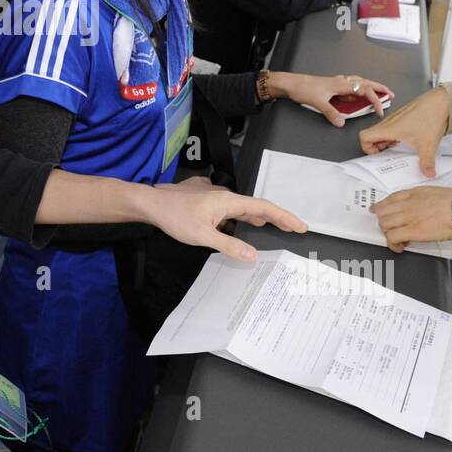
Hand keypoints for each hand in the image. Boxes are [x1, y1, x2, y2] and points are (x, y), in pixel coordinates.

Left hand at [144, 182, 306, 260]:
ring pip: (241, 209)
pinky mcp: (206, 202)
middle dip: (276, 218)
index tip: (300, 226)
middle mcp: (225, 197)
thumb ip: (228, 245)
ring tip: (271, 227)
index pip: (264, 208)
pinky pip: (229, 210)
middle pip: (256, 207)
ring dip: (257, 218)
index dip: (285, 217)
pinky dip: (239, 220)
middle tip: (292, 229)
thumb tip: (252, 254)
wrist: (151, 203)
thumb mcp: (202, 236)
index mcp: (228, 202)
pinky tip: (236, 228)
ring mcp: (215, 198)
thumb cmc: (174, 216)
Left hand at [269, 72, 393, 126]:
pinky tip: (357, 97)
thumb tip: (341, 122)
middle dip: (379, 88)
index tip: (380, 110)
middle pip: (365, 82)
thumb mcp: (318, 102)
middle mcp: (341, 81)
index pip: (364, 90)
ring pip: (359, 83)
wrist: (291, 83)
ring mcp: (338, 83)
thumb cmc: (303, 88)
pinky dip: (358, 90)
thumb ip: (331, 113)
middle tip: (390, 94)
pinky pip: (350, 87)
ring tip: (379, 94)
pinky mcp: (333, 86)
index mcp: (341, 84)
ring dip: (370, 87)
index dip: (375, 100)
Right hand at [359, 88, 450, 175]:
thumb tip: (428, 173)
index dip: (366, 147)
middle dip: (377, 147)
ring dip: (385, 141)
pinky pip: (390, 127)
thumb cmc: (431, 116)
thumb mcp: (428, 145)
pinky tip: (407, 140)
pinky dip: (393, 135)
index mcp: (389, 128)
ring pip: (381, 131)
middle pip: (372, 135)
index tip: (377, 154)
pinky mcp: (402, 117)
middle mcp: (389, 122)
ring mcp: (395, 118)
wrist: (441, 101)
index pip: (364, 136)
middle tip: (389, 154)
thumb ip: (427, 162)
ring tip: (398, 148)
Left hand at [369, 186, 451, 251]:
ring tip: (398, 239)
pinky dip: (393, 244)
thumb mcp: (438, 192)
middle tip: (392, 229)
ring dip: (388, 233)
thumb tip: (426, 206)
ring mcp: (409, 216)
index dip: (382, 206)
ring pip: (384, 224)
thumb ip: (426, 198)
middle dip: (384, 222)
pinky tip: (400, 246)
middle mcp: (409, 203)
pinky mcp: (413, 230)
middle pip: (383, 212)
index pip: (391, 198)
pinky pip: (392, 237)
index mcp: (415, 193)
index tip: (377, 209)